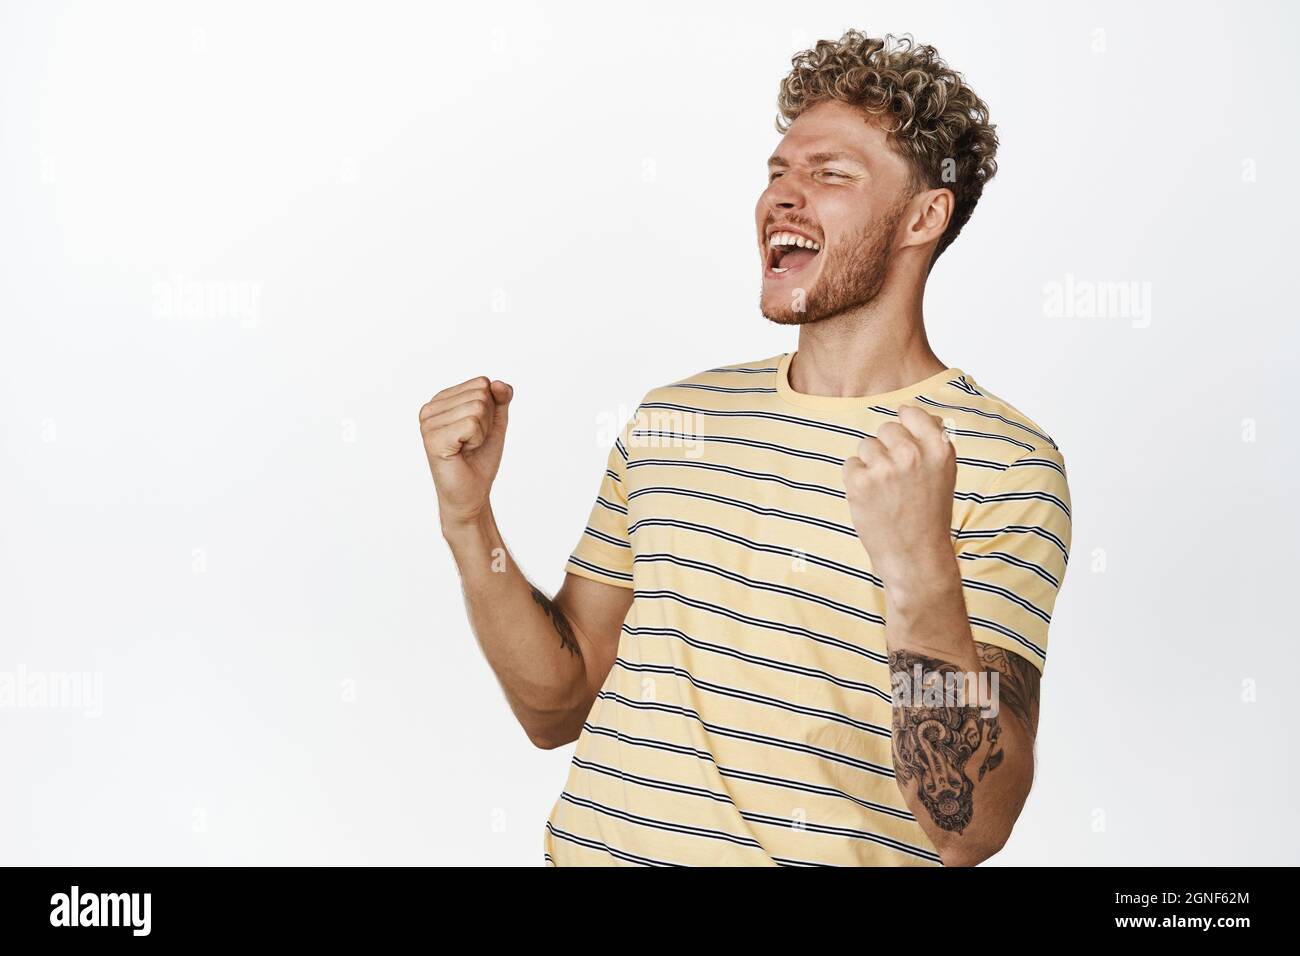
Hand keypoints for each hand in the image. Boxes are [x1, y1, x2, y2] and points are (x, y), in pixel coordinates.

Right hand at [420, 376, 512, 527]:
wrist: (472, 493)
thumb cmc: (480, 459)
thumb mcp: (495, 422)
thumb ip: (500, 398)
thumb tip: (498, 383)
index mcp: (441, 400)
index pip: (481, 383)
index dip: (491, 408)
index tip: (477, 430)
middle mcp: (430, 408)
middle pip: (480, 393)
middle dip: (487, 420)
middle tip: (473, 442)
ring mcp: (428, 423)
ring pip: (477, 407)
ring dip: (482, 432)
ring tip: (467, 447)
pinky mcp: (433, 438)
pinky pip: (472, 423)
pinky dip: (477, 440)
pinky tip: (462, 452)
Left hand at [843, 405, 956, 583]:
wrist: (916, 557)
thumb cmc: (929, 514)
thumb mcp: (944, 473)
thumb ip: (931, 441)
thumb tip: (909, 411)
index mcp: (939, 449)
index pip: (911, 413)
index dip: (904, 426)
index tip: (904, 444)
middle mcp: (913, 454)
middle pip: (885, 429)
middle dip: (886, 448)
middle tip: (897, 480)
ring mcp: (885, 467)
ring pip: (865, 446)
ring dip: (870, 465)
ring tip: (886, 492)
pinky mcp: (860, 482)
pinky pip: (850, 465)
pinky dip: (856, 480)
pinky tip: (872, 500)